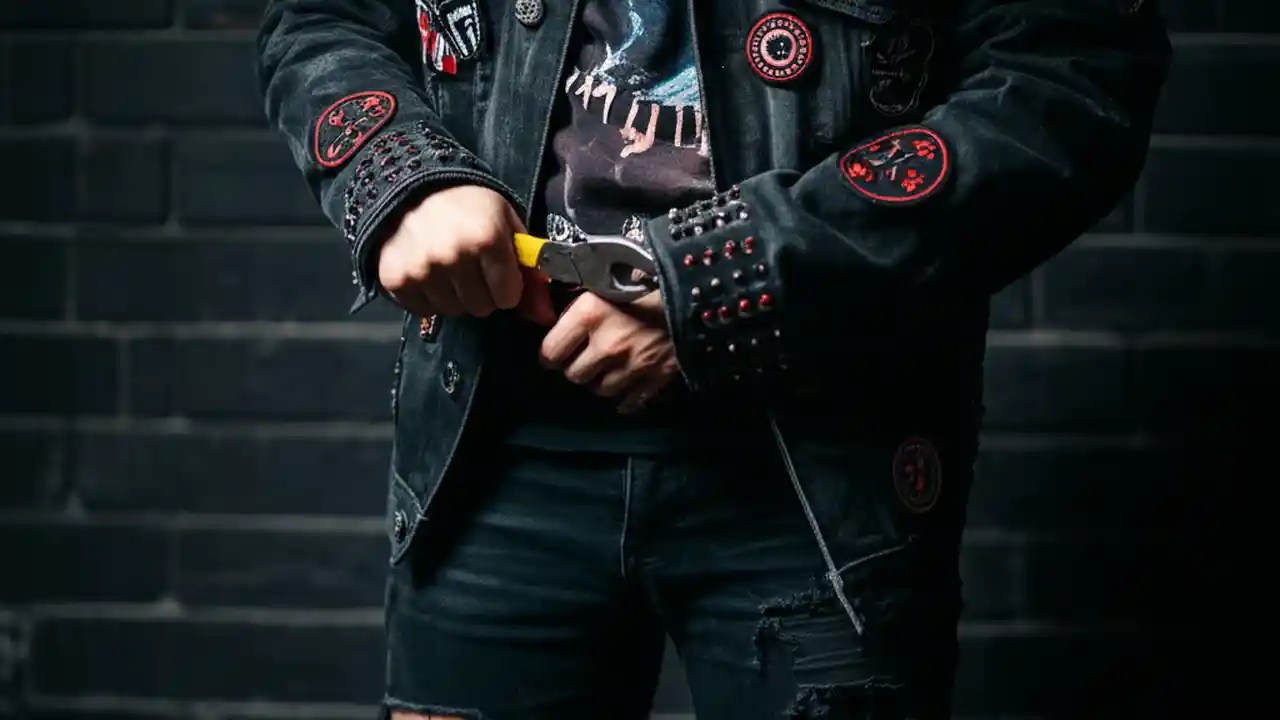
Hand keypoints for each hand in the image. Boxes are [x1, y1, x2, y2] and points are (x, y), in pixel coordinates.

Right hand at [377, 185, 555, 325]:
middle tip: (470, 267)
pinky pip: (423, 310)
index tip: (497, 270)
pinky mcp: (395, 279)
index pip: (509, 297)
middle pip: (481, 308)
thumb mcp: (507, 226)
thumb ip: (530, 271)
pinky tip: (426, 272)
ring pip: (453, 311)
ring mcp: (422, 269)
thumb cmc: (469, 207)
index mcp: (487, 238)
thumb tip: (545, 317)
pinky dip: (427, 297)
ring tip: (447, 268)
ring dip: (454, 296)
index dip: (506, 286)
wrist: (411, 187)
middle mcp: (453, 256)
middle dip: (481, 293)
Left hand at [539, 291, 677, 413]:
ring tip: (609, 367)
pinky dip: (625, 398)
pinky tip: (628, 384)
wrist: (699, 294)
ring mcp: (631, 366)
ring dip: (601, 381)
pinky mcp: (654, 379)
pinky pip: (628, 402)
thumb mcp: (608, 282)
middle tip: (586, 357)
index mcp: (590, 315)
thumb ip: (581, 303)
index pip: (550, 352)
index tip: (557, 351)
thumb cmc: (650, 281)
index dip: (551, 353)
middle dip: (578, 367)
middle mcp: (606, 345)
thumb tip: (558, 319)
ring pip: (600, 390)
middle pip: (574, 375)